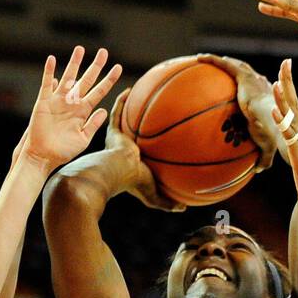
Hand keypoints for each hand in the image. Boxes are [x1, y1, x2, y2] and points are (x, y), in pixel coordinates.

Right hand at [18, 46, 122, 172]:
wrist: (44, 156)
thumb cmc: (64, 151)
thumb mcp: (83, 139)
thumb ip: (93, 125)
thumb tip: (103, 110)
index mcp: (83, 111)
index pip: (99, 92)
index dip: (108, 80)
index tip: (118, 68)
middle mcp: (72, 103)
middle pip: (86, 80)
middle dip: (95, 66)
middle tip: (104, 52)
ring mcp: (58, 100)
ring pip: (68, 77)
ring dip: (74, 64)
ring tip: (80, 49)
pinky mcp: (44, 102)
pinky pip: (47, 84)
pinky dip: (49, 72)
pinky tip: (52, 60)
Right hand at [103, 90, 185, 211]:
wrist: (118, 173)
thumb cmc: (135, 185)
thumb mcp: (154, 197)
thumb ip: (167, 202)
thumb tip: (184, 208)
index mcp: (132, 165)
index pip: (142, 156)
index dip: (148, 151)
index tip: (158, 144)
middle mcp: (123, 151)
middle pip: (133, 136)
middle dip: (139, 128)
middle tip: (151, 118)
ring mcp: (117, 140)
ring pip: (124, 122)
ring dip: (130, 110)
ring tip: (140, 97)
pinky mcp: (113, 131)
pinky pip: (118, 112)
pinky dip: (122, 101)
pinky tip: (131, 89)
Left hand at [194, 53, 277, 171]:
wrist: (273, 120)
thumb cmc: (271, 134)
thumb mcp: (266, 148)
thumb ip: (262, 158)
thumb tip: (258, 171)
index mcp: (266, 98)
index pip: (259, 90)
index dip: (253, 88)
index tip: (245, 89)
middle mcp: (260, 85)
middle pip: (247, 74)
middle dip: (238, 70)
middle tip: (227, 69)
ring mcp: (251, 79)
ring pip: (235, 65)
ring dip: (224, 61)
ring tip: (210, 59)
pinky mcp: (244, 77)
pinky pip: (224, 65)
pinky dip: (213, 60)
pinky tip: (200, 57)